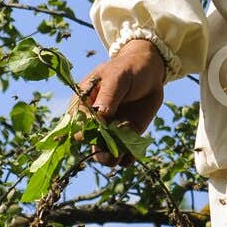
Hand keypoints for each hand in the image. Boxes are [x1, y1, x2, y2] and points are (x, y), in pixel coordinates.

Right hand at [76, 40, 165, 165]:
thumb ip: (108, 96)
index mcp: (82, 104)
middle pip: (88, 143)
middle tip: (111, 152)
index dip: (86, 131)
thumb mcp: (117, 77)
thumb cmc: (128, 68)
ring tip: (121, 156)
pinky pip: (123, 154)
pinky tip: (132, 155)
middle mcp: (93, 121)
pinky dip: (127, 158)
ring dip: (111, 158)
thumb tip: (99, 117)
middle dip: (99, 150)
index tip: (100, 129)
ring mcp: (109, 130)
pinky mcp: (126, 136)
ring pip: (103, 153)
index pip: (76, 124)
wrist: (150, 71)